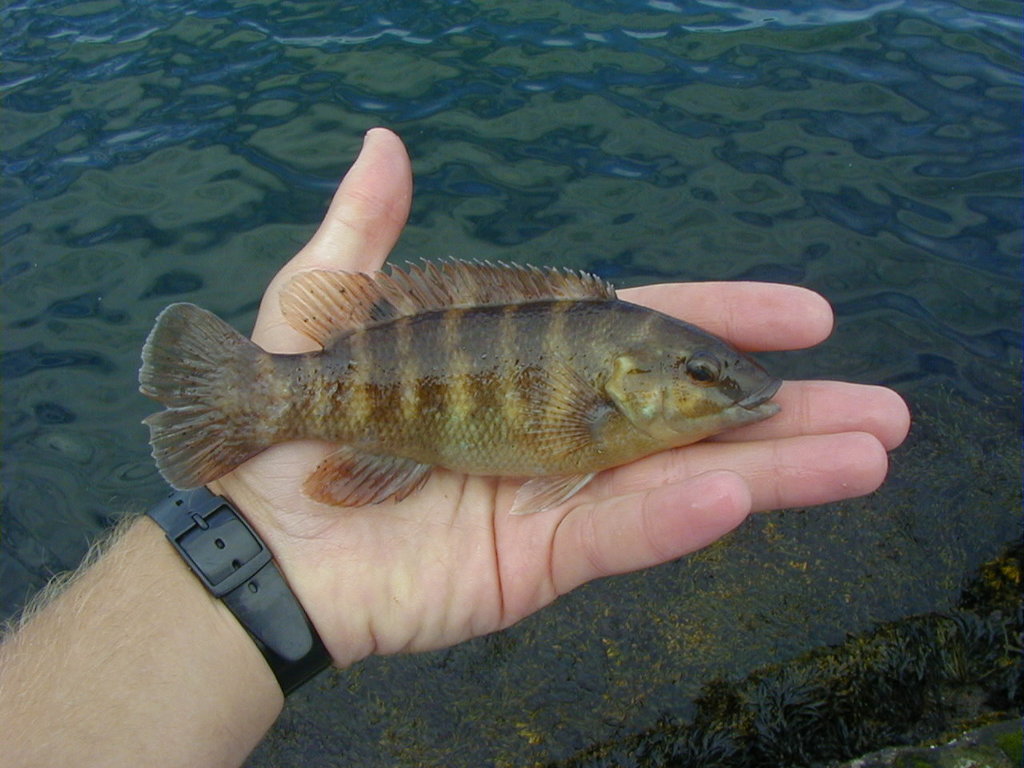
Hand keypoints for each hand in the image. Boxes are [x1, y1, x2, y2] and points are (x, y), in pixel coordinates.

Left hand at [209, 128, 909, 667]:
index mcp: (532, 361)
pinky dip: (674, 518)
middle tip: (880, 408)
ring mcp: (557, 495)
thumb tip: (384, 140)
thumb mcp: (324, 308)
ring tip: (863, 456)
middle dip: (784, 412)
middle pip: (689, 415)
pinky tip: (739, 493)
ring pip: (678, 481)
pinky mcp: (538, 560)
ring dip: (772, 471)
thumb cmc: (303, 415)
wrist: (260, 534)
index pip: (647, 334)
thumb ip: (366, 233)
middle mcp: (562, 426)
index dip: (724, 321)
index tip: (806, 314)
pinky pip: (616, 535)